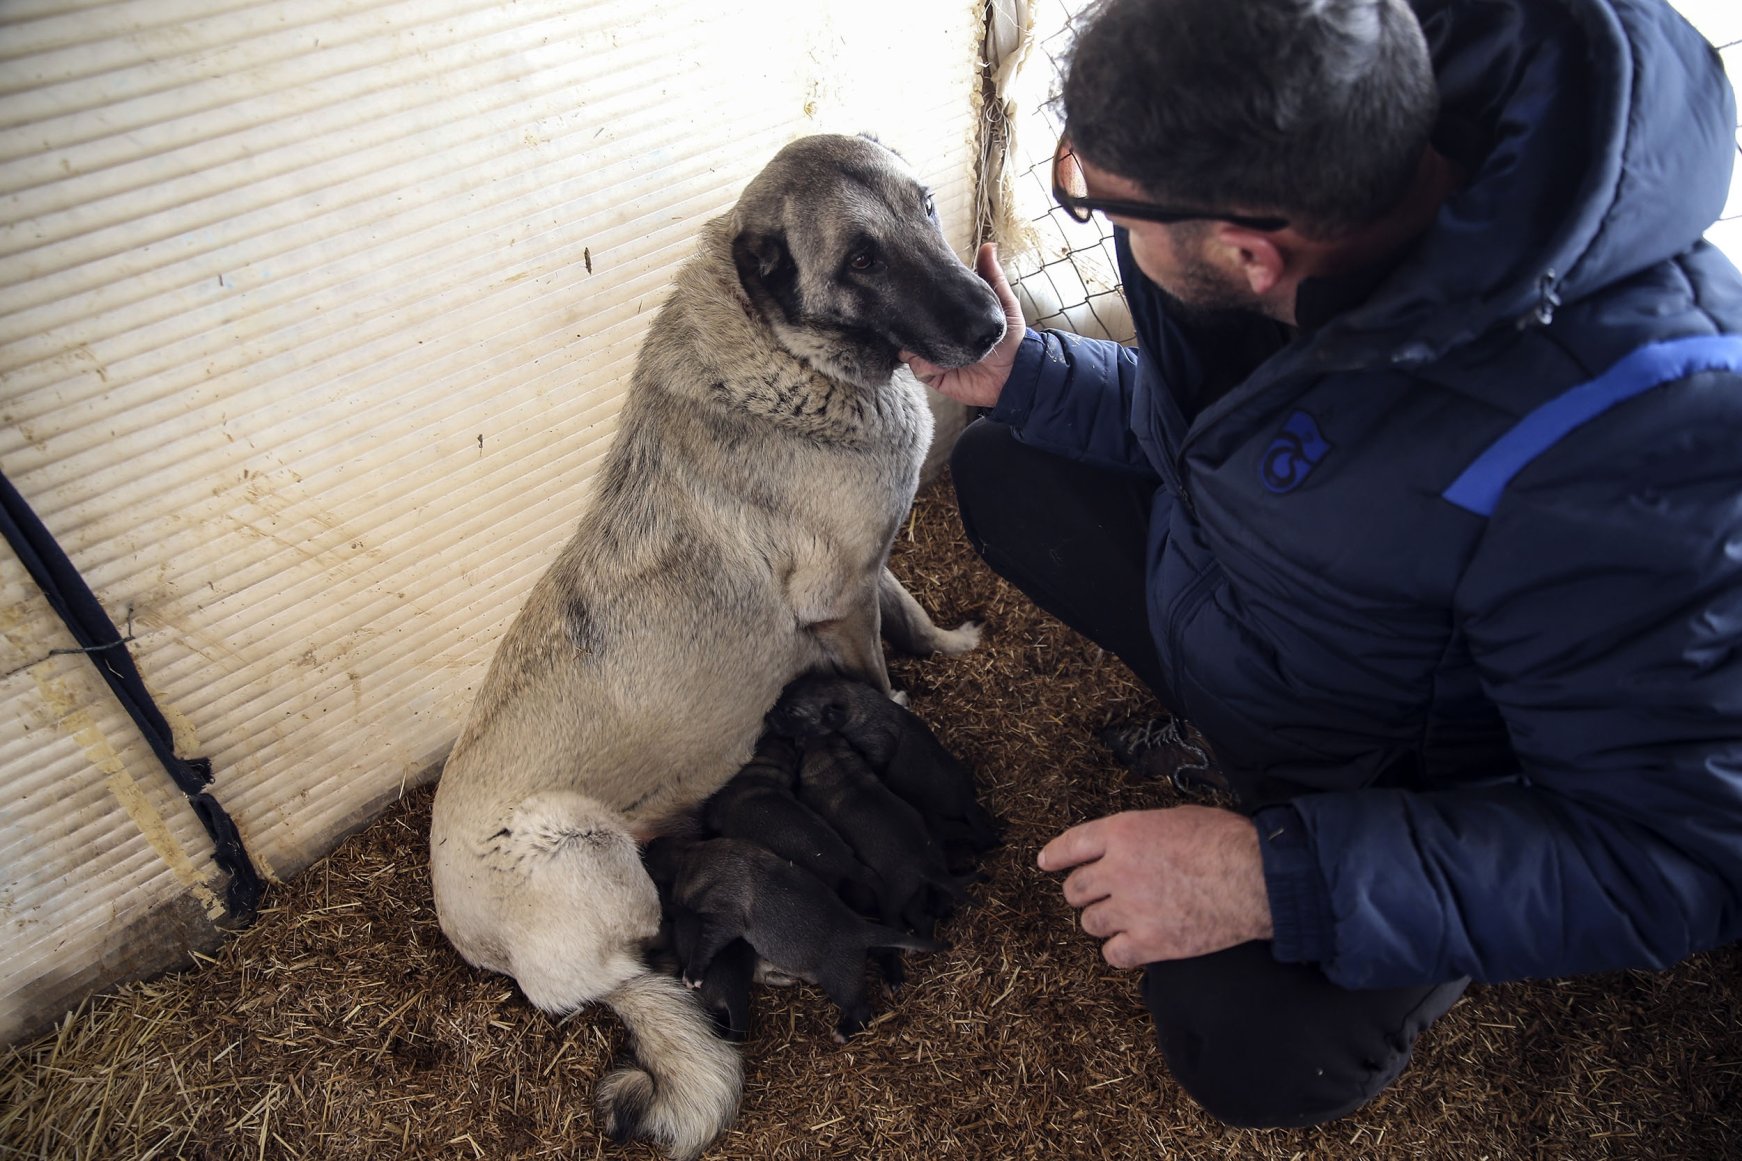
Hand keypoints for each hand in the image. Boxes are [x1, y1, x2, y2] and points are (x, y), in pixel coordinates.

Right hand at [902, 242, 1025, 408]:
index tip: (911, 287)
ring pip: (907, 348)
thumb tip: (989, 245)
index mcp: (949, 319)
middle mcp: (937, 337)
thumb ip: (992, 276)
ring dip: (912, 344)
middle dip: (907, 322)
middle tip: (911, 314)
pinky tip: (936, 360)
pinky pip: (917, 368)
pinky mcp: (933, 375)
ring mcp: (933, 356)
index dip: (916, 298)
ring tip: (924, 338)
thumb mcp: (1002, 303)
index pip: (924, 306)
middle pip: (909, 328)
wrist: (1013, 374)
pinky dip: (922, 363)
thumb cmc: (1010, 339)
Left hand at [1037, 806, 1272, 968]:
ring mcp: (1131, 910)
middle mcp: (1118, 871)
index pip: (1072, 845)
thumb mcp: (1175, 819)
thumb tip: (1130, 845)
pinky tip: (1134, 944)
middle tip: (1100, 896)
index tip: (1045, 862)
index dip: (1055, 855)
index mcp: (1123, 833)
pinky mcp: (1151, 943)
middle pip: (1075, 890)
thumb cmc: (1225, 841)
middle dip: (1084, 893)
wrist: (1257, 878)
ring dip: (1102, 922)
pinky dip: (1120, 951)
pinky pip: (1113, 954)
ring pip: (1090, 923)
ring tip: (1123, 919)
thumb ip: (1140, 834)